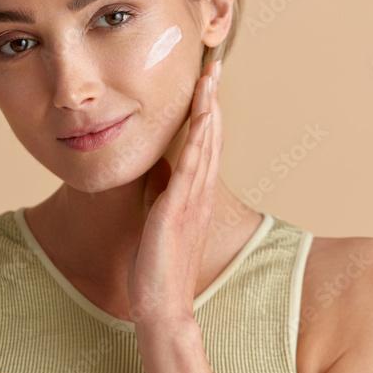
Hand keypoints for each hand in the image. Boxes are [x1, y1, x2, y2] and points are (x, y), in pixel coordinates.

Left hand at [127, 57, 222, 324]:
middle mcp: (199, 195)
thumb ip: (164, 195)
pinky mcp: (178, 210)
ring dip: (208, 110)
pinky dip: (199, 141)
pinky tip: (201, 118)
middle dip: (211, 101)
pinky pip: (191, 168)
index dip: (206, 113)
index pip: (204, 146)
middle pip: (210, 137)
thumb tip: (160, 169)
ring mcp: (192, 201)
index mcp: (195, 197)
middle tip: (214, 66)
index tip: (205, 84)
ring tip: (210, 78)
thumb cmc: (158, 269)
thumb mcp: (160, 221)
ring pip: (205, 146)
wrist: (161, 306)